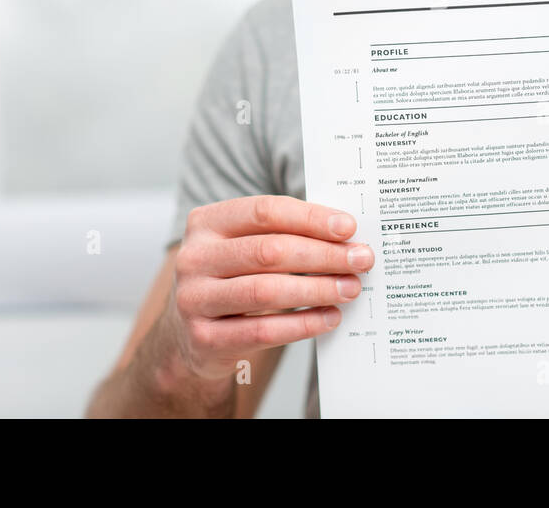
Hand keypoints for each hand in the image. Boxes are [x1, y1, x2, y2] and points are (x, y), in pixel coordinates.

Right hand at [168, 196, 373, 379]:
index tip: (348, 228)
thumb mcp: (243, 246)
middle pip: (270, 251)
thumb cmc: (231, 278)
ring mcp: (194, 299)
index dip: (310, 218)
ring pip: (267, 291)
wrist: (188, 334)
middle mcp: (194, 258)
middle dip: (323, 255)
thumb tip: (345, 236)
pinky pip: (263, 331)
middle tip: (360, 260)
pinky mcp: (204, 338)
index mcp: (206, 222)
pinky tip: (329, 317)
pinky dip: (303, 324)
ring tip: (350, 289)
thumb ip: (282, 234)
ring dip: (318, 289)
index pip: (264, 211)